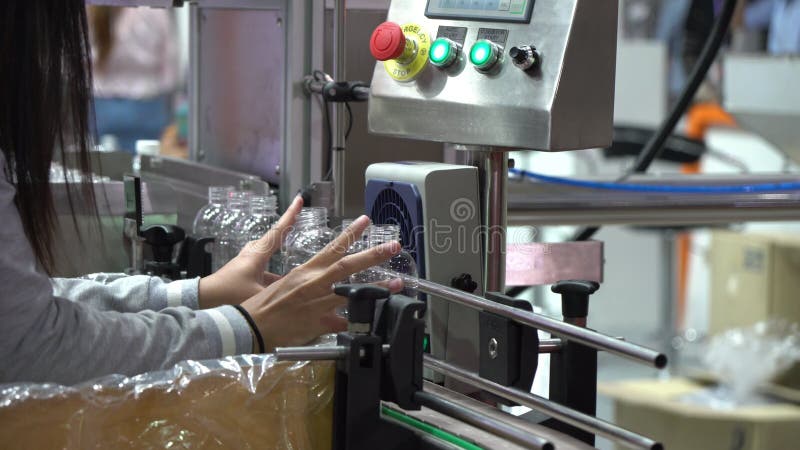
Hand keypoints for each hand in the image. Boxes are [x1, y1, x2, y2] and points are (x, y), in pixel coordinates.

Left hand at [198, 195, 303, 308]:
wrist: (206, 296)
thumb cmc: (229, 293)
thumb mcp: (258, 295)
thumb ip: (279, 292)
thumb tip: (299, 288)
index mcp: (258, 254)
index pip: (278, 231)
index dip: (290, 215)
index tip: (298, 199)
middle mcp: (254, 254)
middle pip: (275, 237)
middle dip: (287, 229)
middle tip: (299, 219)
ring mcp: (248, 261)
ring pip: (270, 254)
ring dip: (281, 254)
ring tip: (295, 261)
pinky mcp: (245, 271)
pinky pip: (265, 268)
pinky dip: (275, 274)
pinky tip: (281, 285)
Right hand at [240, 215, 401, 350]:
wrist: (249, 326)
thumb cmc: (261, 305)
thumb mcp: (283, 284)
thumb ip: (304, 281)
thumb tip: (315, 279)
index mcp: (305, 272)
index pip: (332, 247)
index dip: (350, 234)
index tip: (365, 221)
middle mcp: (313, 284)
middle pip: (348, 266)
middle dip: (373, 255)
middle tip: (394, 246)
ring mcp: (317, 304)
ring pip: (353, 293)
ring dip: (377, 288)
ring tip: (397, 283)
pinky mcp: (318, 324)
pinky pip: (344, 323)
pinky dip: (359, 321)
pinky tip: (375, 319)